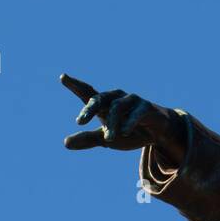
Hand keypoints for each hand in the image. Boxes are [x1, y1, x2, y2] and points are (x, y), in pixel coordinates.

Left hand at [60, 74, 187, 162]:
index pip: (87, 92)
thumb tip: (65, 143)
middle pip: (99, 98)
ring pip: (116, 107)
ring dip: (112, 123)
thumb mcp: (106, 139)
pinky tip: (124, 132)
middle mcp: (115, 99)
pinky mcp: (146, 107)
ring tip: (108, 139)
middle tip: (80, 121)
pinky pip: (136, 112)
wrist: (157, 134)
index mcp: (104, 105)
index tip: (63, 77)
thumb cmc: (128, 132)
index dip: (75, 85)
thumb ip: (88, 139)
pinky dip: (129, 122)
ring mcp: (131, 101)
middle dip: (89, 109)